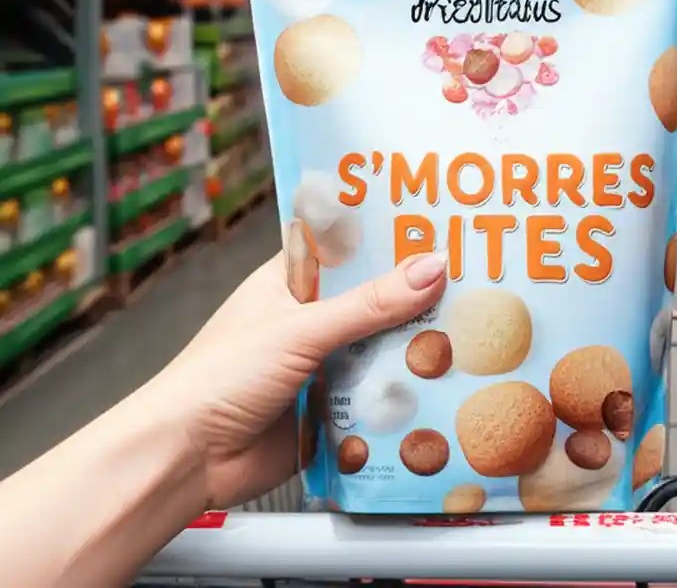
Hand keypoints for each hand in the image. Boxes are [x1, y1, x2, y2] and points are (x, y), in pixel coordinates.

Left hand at [149, 251, 447, 509]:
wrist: (187, 459)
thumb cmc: (217, 380)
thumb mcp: (301, 329)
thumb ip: (369, 304)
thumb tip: (431, 267)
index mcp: (292, 282)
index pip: (352, 248)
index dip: (395, 238)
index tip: (446, 228)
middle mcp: (310, 321)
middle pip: (378, 301)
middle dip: (420, 299)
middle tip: (476, 285)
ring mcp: (323, 366)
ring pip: (384, 350)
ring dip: (417, 349)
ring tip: (473, 335)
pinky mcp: (333, 409)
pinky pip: (380, 397)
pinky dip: (405, 395)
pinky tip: (443, 388)